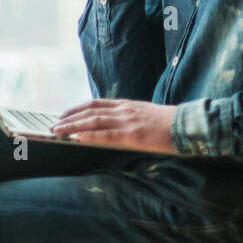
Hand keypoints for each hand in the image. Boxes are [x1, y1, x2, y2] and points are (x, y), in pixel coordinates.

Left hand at [51, 99, 178, 153]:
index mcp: (128, 105)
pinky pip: (105, 135)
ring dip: (73, 126)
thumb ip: (131, 118)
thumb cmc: (171, 123)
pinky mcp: (133, 134)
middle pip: (90, 111)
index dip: (77, 109)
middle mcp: (124, 110)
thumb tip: (118, 126)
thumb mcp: (148, 115)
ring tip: (58, 131)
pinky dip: (88, 136)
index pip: (96, 104)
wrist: (189, 125)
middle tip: (54, 124)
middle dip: (70, 118)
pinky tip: (76, 138)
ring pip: (93, 122)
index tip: (64, 114)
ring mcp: (128, 121)